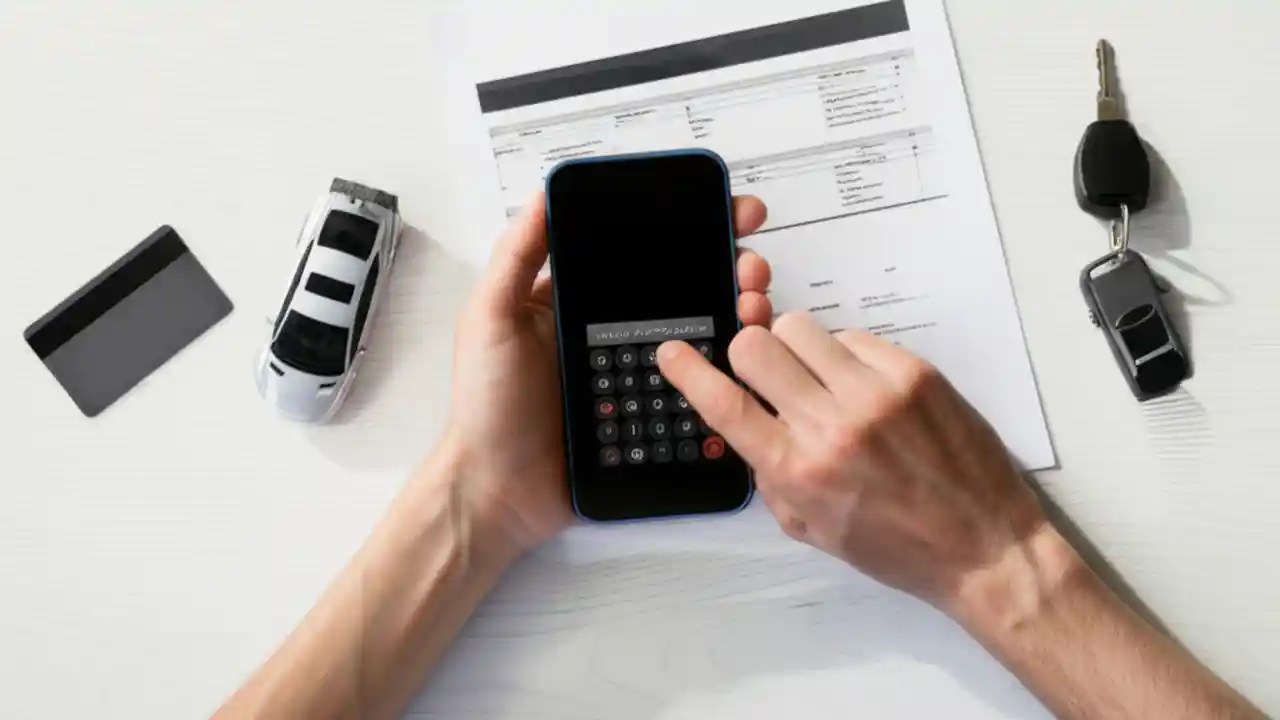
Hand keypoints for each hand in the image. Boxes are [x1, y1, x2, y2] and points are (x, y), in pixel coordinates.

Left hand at [441, 193, 773, 554]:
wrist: (501, 493)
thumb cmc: (487, 405)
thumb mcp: (491, 319)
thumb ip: (515, 257)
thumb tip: (544, 193)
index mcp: (583, 300)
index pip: (642, 250)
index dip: (687, 225)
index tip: (729, 211)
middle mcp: (617, 331)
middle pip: (687, 287)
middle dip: (730, 266)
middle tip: (751, 266)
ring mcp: (642, 374)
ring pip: (704, 333)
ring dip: (740, 310)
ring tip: (755, 304)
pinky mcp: (657, 415)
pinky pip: (702, 387)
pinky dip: (732, 370)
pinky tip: (751, 357)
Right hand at [657, 312, 1049, 608]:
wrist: (982, 544)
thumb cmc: (900, 545)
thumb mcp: (812, 528)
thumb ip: (771, 474)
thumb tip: (751, 424)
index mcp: (798, 471)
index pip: (725, 404)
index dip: (688, 372)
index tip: (673, 353)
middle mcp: (831, 426)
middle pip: (755, 346)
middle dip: (749, 355)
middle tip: (767, 374)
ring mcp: (874, 393)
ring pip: (800, 327)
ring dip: (795, 348)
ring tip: (818, 378)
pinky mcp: (913, 373)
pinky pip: (853, 336)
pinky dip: (845, 355)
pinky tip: (863, 386)